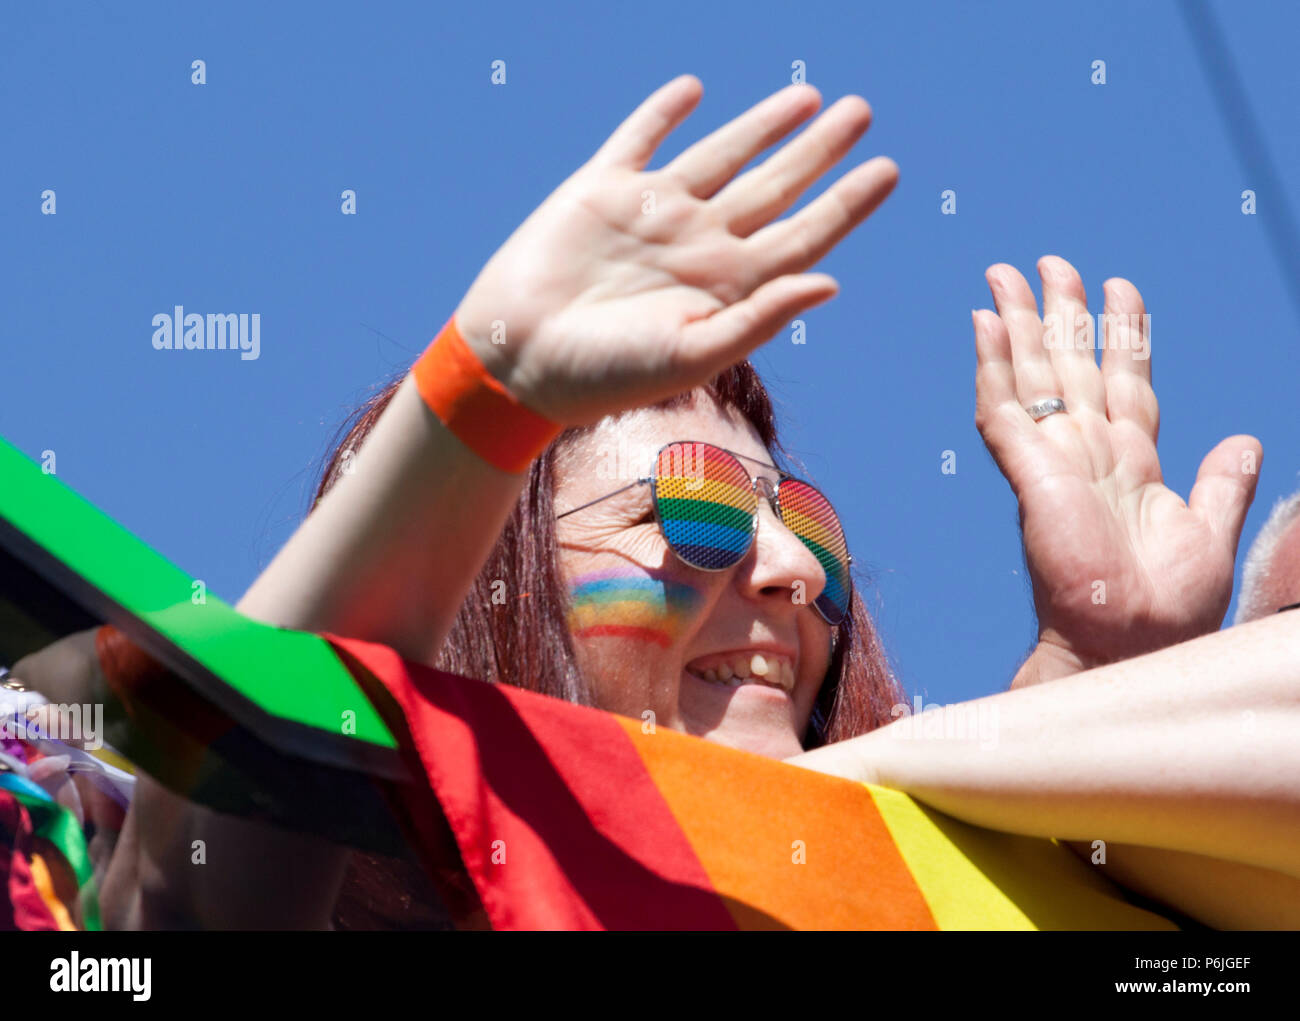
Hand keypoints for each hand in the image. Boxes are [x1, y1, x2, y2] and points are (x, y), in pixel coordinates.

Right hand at [454, 75, 897, 424]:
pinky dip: (665, 113)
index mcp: (726, 287)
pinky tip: (694, 90)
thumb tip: (832, 282)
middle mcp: (698, 245)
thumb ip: (759, 317)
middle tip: (862, 114)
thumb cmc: (605, 375)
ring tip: (808, 98)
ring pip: (721, 156)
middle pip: (774, 188)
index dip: (846, 204)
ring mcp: (652, 215)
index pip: (802, 236)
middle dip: (818, 152)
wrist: (517, 361)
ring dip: (763, 126)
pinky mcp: (600, 190)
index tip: (888, 170)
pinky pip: (641, 139)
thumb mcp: (690, 354)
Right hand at [973, 256, 1260, 673]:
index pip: (1125, 382)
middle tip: (1051, 264)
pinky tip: (982, 323)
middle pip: (1073, 365)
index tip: (1120, 289)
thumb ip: (1224, 483)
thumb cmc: (1167, 606)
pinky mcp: (1028, 469)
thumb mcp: (1211, 531)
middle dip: (1061, 313)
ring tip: (1007, 274)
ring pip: (1033, 374)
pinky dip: (990, 363)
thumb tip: (1247, 440)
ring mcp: (1053, 458)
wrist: (1126, 641)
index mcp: (1133, 463)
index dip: (1124, 335)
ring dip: (1019, 323)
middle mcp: (1088, 452)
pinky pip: (1003, 407)